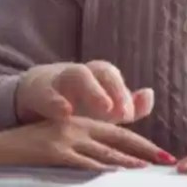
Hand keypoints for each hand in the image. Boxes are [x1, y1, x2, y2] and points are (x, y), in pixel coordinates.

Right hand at [0, 117, 175, 170]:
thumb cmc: (27, 149)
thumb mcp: (57, 141)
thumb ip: (82, 147)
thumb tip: (109, 164)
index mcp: (79, 122)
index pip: (117, 133)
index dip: (141, 143)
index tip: (161, 154)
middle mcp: (75, 126)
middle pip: (117, 138)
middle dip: (144, 149)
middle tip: (166, 159)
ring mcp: (64, 138)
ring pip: (103, 150)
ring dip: (128, 160)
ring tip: (148, 168)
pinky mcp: (53, 152)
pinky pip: (81, 161)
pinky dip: (100, 167)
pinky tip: (114, 173)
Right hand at [16, 61, 154, 124]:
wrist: (37, 95)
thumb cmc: (77, 103)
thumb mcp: (104, 108)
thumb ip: (130, 105)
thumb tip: (149, 94)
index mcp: (97, 77)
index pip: (113, 77)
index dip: (122, 93)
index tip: (128, 115)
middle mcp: (82, 74)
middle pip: (99, 71)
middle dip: (112, 89)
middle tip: (119, 111)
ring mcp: (59, 79)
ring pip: (76, 75)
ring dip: (92, 89)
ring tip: (103, 108)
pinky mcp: (38, 90)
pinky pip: (45, 92)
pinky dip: (55, 101)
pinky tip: (64, 113)